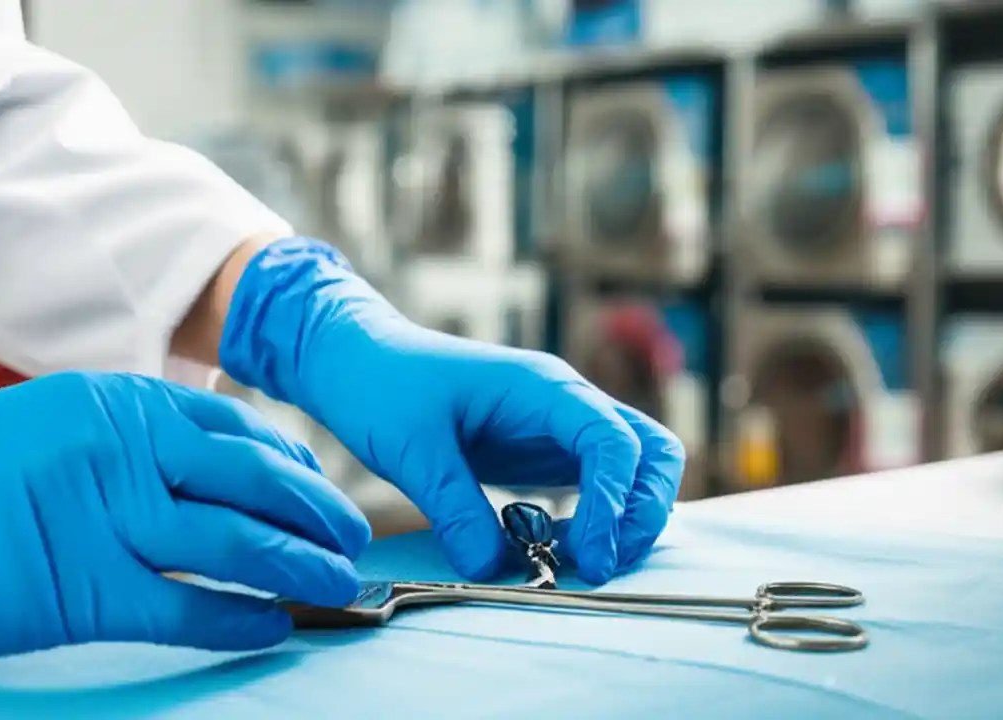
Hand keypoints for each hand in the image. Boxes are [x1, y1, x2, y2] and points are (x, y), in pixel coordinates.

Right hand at [0, 372, 367, 660]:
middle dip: (318, 513)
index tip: (321, 490)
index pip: (235, 430)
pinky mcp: (82, 588)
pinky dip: (241, 618)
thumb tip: (192, 473)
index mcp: (114, 403)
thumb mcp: (44, 426)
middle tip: (354, 542)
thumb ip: (120, 441)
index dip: (293, 464)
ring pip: (237, 543)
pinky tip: (274, 626)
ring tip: (338, 586)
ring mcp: (105, 516)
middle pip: (254, 482)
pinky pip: (188, 607)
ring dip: (300, 566)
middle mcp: (121, 449)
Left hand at [220, 238, 684, 583]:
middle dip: (643, 511)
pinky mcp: (539, 452)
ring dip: (625, 518)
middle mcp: (563, 404)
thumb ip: (454, 505)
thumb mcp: (410, 447)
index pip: (614, 442)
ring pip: (630, 469)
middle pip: (648, 452)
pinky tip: (555, 550)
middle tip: (601, 566)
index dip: (614, 504)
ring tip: (581, 565)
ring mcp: (556, 428)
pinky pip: (593, 486)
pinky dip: (593, 521)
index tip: (587, 557)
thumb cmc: (380, 384)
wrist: (354, 360)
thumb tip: (494, 567)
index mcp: (542, 388)